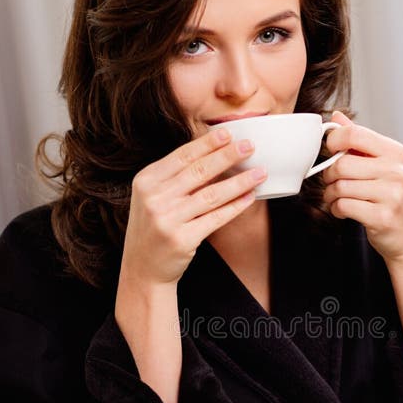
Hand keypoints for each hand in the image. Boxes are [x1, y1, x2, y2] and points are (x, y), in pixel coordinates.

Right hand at [120, 129, 265, 285]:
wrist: (142, 268)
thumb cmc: (153, 228)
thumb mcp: (152, 197)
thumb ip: (175, 178)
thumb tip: (214, 156)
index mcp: (146, 181)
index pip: (182, 156)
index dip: (207, 144)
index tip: (228, 133)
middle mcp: (154, 198)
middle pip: (199, 171)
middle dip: (227, 156)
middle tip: (250, 146)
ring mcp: (168, 219)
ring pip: (212, 194)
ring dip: (240, 182)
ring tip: (259, 172)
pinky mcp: (182, 239)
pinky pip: (216, 218)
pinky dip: (236, 206)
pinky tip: (250, 197)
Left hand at [321, 111, 402, 262]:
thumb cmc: (391, 197)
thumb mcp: (381, 164)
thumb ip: (359, 140)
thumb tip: (336, 117)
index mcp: (394, 152)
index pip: (354, 133)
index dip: (334, 141)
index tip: (331, 152)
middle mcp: (395, 171)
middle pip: (342, 164)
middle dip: (329, 175)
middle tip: (332, 182)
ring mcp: (391, 194)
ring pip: (340, 186)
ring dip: (331, 195)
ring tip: (337, 198)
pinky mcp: (382, 217)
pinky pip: (344, 206)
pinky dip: (337, 209)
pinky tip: (343, 211)